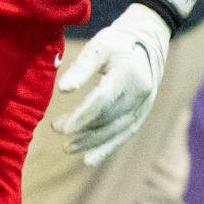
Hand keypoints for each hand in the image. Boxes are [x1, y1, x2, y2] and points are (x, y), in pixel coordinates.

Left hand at [50, 3, 171, 165]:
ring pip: (116, 130)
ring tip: (67, 147)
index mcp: (130, 73)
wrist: (147, 44)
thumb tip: (63, 90)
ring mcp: (144, 105)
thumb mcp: (99, 47)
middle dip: (82, 129)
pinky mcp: (142, 113)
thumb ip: (81, 68)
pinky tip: (89, 160)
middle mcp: (141, 92)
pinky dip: (107, 148)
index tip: (60, 127)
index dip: (81, 116)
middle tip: (56, 129)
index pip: (103, 100)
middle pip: (108, 118)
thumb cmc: (118, 43)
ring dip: (91, 142)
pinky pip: (124, 134)